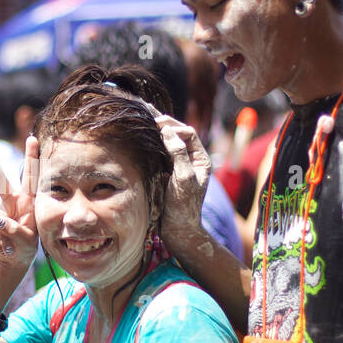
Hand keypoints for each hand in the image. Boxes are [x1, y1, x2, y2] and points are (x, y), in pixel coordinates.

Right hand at [0, 136, 38, 275]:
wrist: (13, 258)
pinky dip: (1, 244)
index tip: (33, 139)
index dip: (32, 158)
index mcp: (28, 200)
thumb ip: (16, 230)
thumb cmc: (27, 245)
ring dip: (7, 238)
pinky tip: (6, 248)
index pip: (31, 177)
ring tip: (14, 247)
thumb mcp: (29, 241)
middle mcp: (12, 200)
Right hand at [156, 116, 210, 248]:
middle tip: (147, 112)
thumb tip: (168, 131)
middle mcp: (191, 160)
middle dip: (164, 123)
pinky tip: (141, 134)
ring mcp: (178, 166)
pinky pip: (160, 152)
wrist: (177, 229)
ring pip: (168, 142)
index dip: (174, 127)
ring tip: (143, 116)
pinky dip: (151, 142)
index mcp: (201, 160)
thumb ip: (178, 154)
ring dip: (157, 130)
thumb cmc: (184, 207)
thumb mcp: (183, 179)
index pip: (189, 134)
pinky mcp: (166, 172)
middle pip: (178, 134)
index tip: (158, 125)